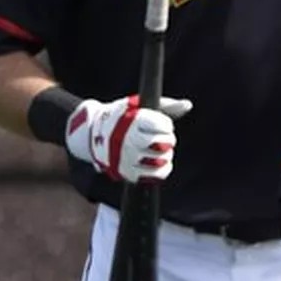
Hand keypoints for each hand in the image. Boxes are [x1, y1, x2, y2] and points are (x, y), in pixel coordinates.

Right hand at [64, 93, 193, 182]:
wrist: (92, 135)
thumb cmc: (122, 117)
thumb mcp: (138, 105)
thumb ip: (165, 104)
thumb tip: (187, 105)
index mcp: (130, 121)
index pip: (161, 125)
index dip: (166, 124)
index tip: (163, 124)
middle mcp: (127, 140)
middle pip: (162, 143)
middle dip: (169, 139)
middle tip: (165, 137)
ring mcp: (126, 158)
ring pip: (160, 160)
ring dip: (167, 154)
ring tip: (162, 148)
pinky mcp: (127, 173)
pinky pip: (155, 175)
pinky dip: (164, 169)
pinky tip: (163, 162)